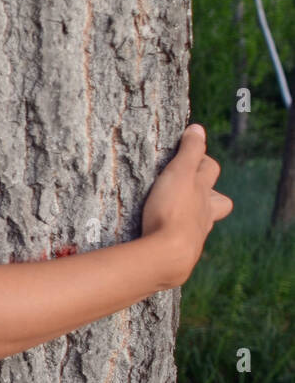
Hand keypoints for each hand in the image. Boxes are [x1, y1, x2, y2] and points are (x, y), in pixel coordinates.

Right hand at [141, 124, 233, 287]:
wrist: (168, 254)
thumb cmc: (173, 210)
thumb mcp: (179, 173)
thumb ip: (188, 151)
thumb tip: (198, 128)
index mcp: (205, 194)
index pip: (210, 170)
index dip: (202, 158)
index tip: (188, 150)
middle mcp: (204, 214)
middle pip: (219, 202)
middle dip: (210, 194)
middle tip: (192, 187)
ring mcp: (194, 235)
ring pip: (203, 223)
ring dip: (195, 216)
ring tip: (178, 212)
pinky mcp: (180, 252)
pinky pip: (184, 240)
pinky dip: (177, 235)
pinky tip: (162, 234)